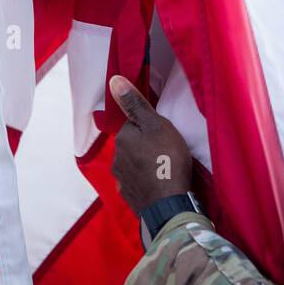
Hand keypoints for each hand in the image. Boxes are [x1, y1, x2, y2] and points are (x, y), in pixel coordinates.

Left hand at [108, 74, 192, 214]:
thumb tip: (113, 80)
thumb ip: (135, 104)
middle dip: (145, 146)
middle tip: (166, 150)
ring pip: (133, 164)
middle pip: (132, 145)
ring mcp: (122, 180)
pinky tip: (159, 184)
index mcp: (122, 139)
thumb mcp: (156, 125)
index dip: (148, 127)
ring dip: (144, 164)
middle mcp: (116, 158)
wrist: (169, 204)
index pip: (132, 125)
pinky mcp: (130, 197)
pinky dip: (145, 182)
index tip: (162, 133)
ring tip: (164, 168)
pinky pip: (137, 183)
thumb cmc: (166, 160)